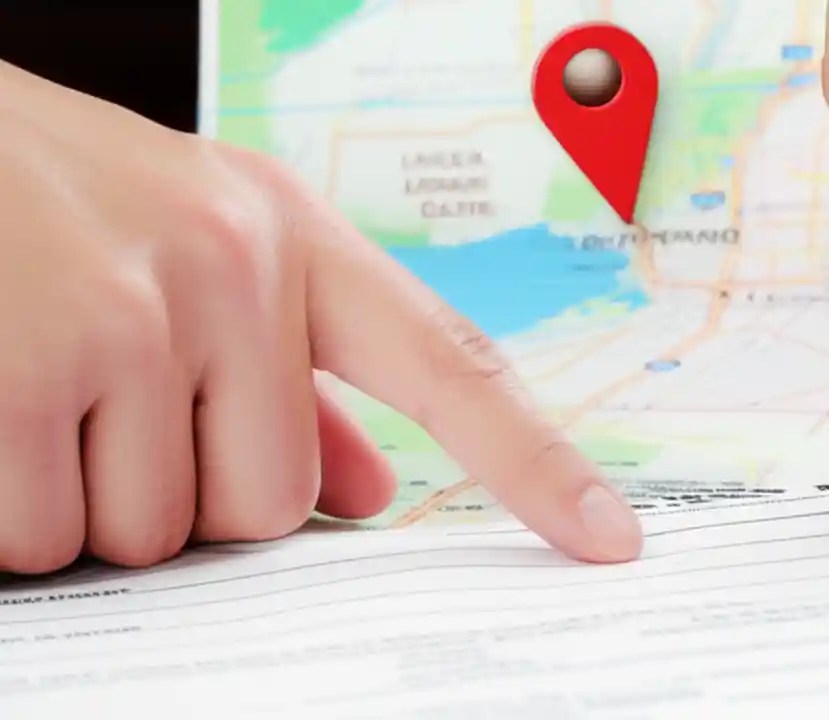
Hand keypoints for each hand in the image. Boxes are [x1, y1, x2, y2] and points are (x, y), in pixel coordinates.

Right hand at [0, 61, 640, 573]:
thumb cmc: (64, 207)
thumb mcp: (198, 253)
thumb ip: (294, 376)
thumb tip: (372, 492)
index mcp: (291, 233)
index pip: (449, 366)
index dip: (539, 465)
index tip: (611, 537)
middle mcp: (229, 261)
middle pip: (273, 505)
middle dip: (196, 493)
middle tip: (119, 408)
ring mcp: (123, 312)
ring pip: (160, 533)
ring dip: (100, 503)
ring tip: (51, 393)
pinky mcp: (16, 367)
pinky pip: (49, 539)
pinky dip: (18, 515)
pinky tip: (3, 419)